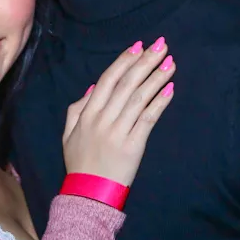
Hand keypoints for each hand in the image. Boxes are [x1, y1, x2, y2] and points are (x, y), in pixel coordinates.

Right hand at [62, 38, 175, 187]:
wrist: (88, 193)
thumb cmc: (80, 162)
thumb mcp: (69, 133)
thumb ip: (78, 108)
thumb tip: (94, 86)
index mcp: (87, 113)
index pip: (108, 80)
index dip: (124, 61)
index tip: (139, 46)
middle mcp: (103, 119)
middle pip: (127, 84)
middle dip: (146, 62)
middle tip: (162, 45)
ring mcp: (118, 131)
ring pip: (139, 98)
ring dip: (157, 78)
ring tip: (171, 63)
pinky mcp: (133, 145)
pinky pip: (148, 119)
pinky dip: (160, 103)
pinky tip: (170, 88)